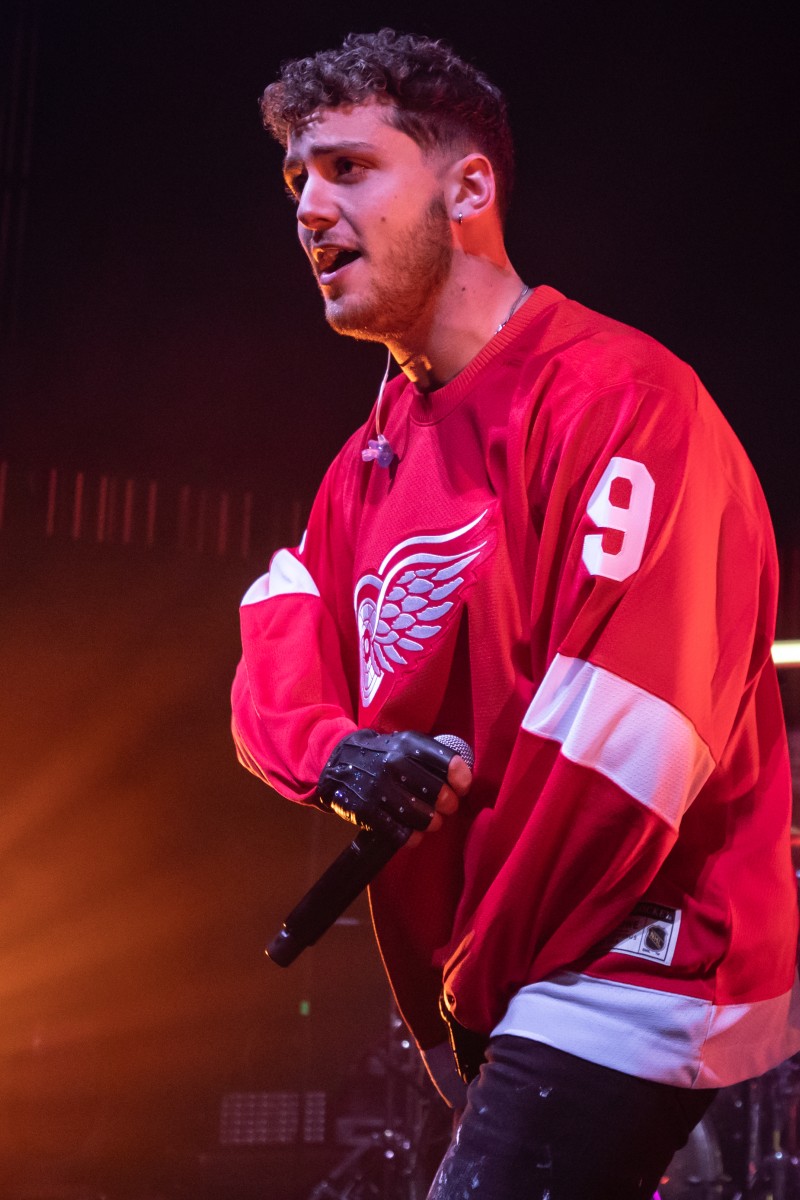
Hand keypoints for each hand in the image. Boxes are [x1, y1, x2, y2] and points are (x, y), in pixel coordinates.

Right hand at [317, 729, 470, 845]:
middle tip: (446, 807)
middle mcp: (394, 763)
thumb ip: (432, 758)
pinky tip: (414, 834)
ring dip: (432, 822)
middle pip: (439, 794)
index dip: (462, 780)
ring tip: (432, 821)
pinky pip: (398, 833)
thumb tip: (463, 778)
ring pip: (422, 817)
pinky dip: (411, 837)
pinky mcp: (365, 810)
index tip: (462, 788)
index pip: (448, 762)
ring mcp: (378, 787)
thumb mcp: (405, 743)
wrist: (336, 759)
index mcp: (408, 744)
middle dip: (449, 805)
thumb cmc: (382, 754)